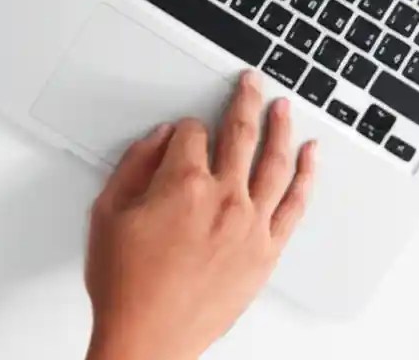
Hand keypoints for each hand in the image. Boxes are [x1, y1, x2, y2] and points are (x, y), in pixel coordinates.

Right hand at [84, 71, 317, 359]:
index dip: (185, 129)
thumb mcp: (106, 214)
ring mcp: (251, 225)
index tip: (183, 132)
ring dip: (281, 126)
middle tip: (251, 83)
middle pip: (239, 134)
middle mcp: (224, 198)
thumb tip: (157, 139)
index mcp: (182, 184)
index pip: (191, 134)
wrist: (148, 339)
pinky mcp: (267, 251)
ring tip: (284, 106)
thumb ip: (133, 166)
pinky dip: (307, 175)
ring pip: (275, 161)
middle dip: (244, 101)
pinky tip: (311, 156)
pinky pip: (296, 203)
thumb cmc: (125, 286)